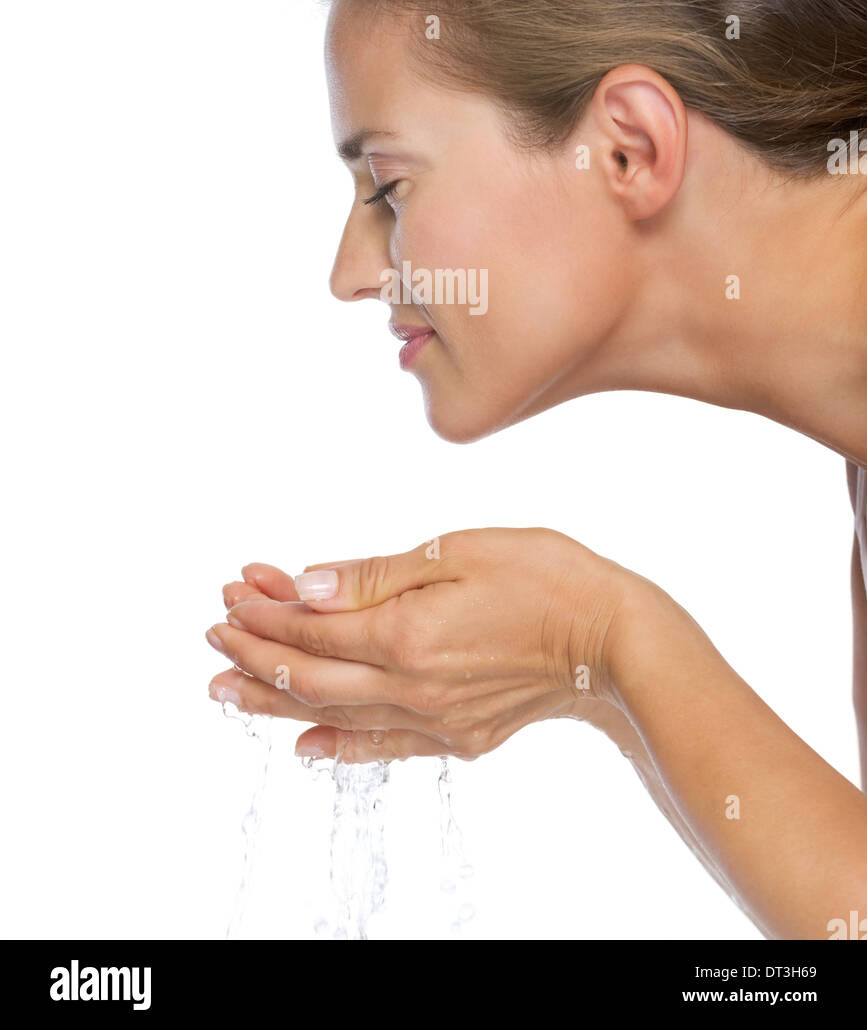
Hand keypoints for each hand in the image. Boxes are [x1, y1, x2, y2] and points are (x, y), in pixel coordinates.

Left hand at [205, 527, 639, 762]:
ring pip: (334, 714)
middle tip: (212, 631)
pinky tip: (305, 744)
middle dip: (253, 653)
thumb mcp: (458, 551)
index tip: (232, 588)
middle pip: (309, 677)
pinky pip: (382, 747)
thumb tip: (304, 586)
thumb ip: (376, 574)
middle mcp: (412, 686)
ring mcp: (434, 720)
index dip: (264, 611)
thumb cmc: (546, 577)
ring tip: (224, 688)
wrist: (617, 642)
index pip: (312, 629)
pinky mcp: (458, 738)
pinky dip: (337, 745)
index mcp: (406, 634)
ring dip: (274, 699)